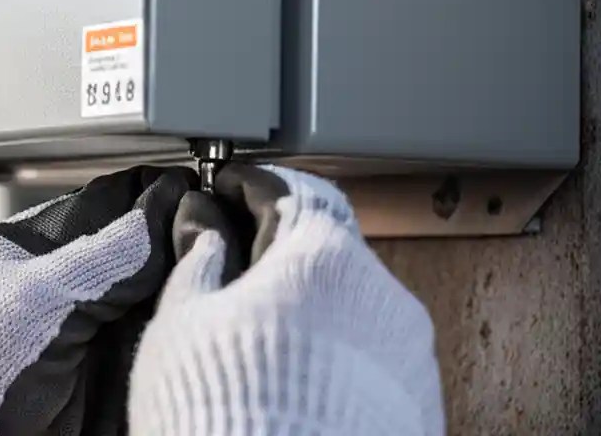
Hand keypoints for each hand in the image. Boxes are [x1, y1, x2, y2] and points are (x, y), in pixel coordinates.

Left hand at [0, 165, 195, 435]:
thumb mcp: (40, 298)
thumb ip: (105, 255)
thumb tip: (163, 207)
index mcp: (29, 247)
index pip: (103, 203)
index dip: (149, 196)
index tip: (194, 191)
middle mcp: (59, 281)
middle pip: (133, 246)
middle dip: (172, 240)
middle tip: (212, 233)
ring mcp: (81, 325)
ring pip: (149, 290)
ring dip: (178, 281)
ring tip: (209, 269)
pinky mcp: (100, 369)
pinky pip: (148, 336)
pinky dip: (172, 324)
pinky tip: (192, 312)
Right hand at [130, 165, 444, 435]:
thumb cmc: (225, 415)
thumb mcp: (182, 322)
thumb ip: (198, 262)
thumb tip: (204, 232)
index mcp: (321, 258)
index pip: (287, 191)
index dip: (245, 188)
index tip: (223, 191)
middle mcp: (380, 295)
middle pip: (324, 246)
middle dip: (278, 251)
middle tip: (232, 268)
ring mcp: (407, 353)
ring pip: (351, 303)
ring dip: (308, 306)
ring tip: (256, 337)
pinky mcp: (418, 403)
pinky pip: (370, 357)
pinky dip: (334, 354)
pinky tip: (290, 378)